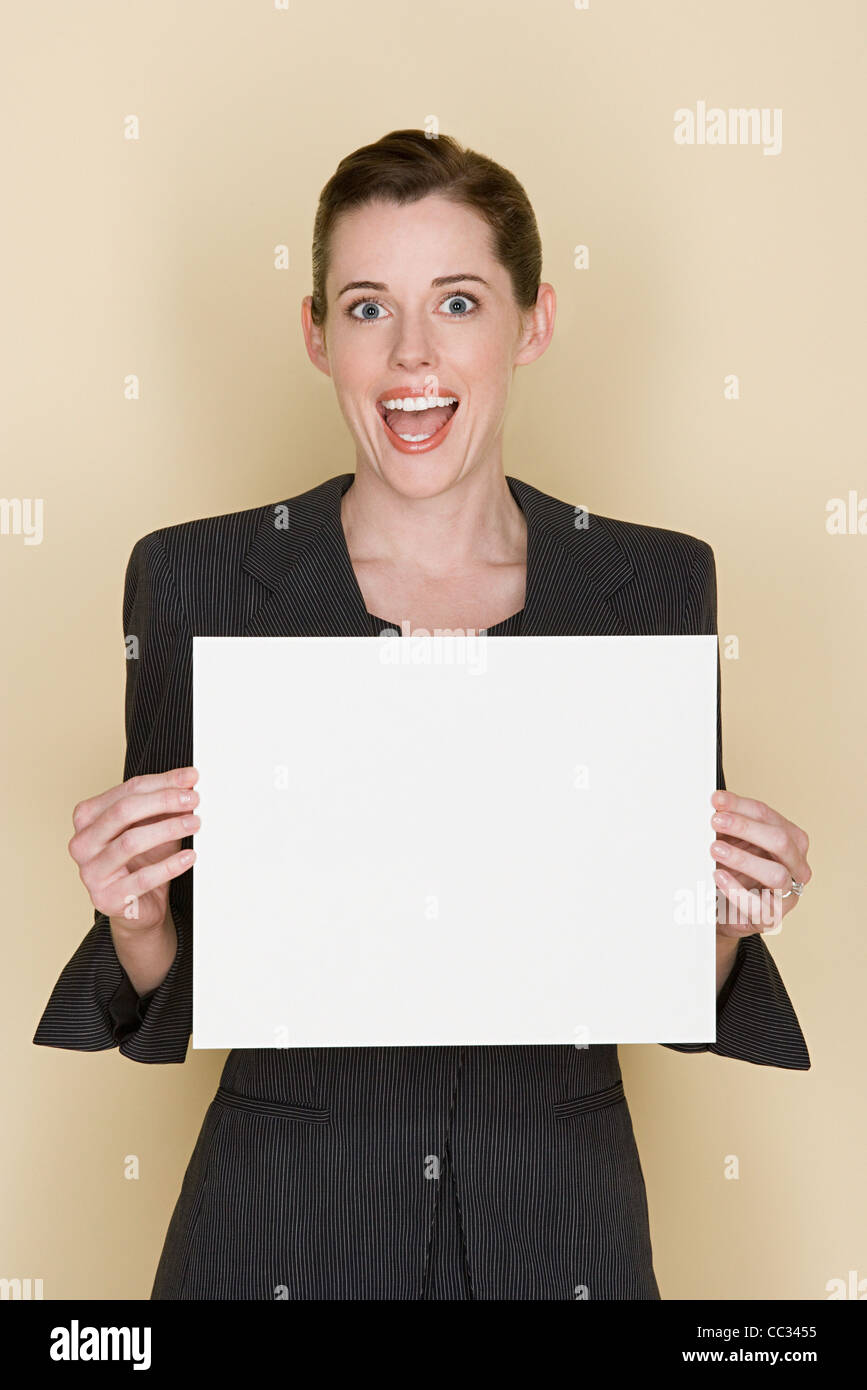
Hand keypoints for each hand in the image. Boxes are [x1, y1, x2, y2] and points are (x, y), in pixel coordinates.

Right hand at [68, 766, 200, 930]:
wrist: (138, 906)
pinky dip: (169, 865)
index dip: (162, 782)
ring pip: (130, 842)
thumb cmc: (142, 860)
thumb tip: (189, 780)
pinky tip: (189, 856)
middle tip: (193, 799)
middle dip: (163, 801)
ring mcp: (90, 872)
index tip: (191, 777)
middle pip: (123, 811)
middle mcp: (82, 843)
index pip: (126, 791)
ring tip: (194, 823)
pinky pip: (142, 879)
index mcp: (87, 818)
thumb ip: (163, 803)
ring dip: (168, 829)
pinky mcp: (107, 899)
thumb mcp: (151, 826)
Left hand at [709, 789, 811, 937]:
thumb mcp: (733, 841)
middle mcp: (797, 866)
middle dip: (745, 828)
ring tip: (715, 849)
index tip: (716, 800)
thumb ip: (729, 821)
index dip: (741, 806)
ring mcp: (788, 894)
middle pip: (780, 841)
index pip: (769, 817)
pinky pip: (759, 905)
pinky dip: (736, 889)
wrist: (725, 907)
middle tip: (716, 821)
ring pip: (776, 874)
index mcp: (791, 840)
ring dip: (743, 859)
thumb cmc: (735, 868)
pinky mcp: (772, 916)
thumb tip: (717, 802)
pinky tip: (719, 876)